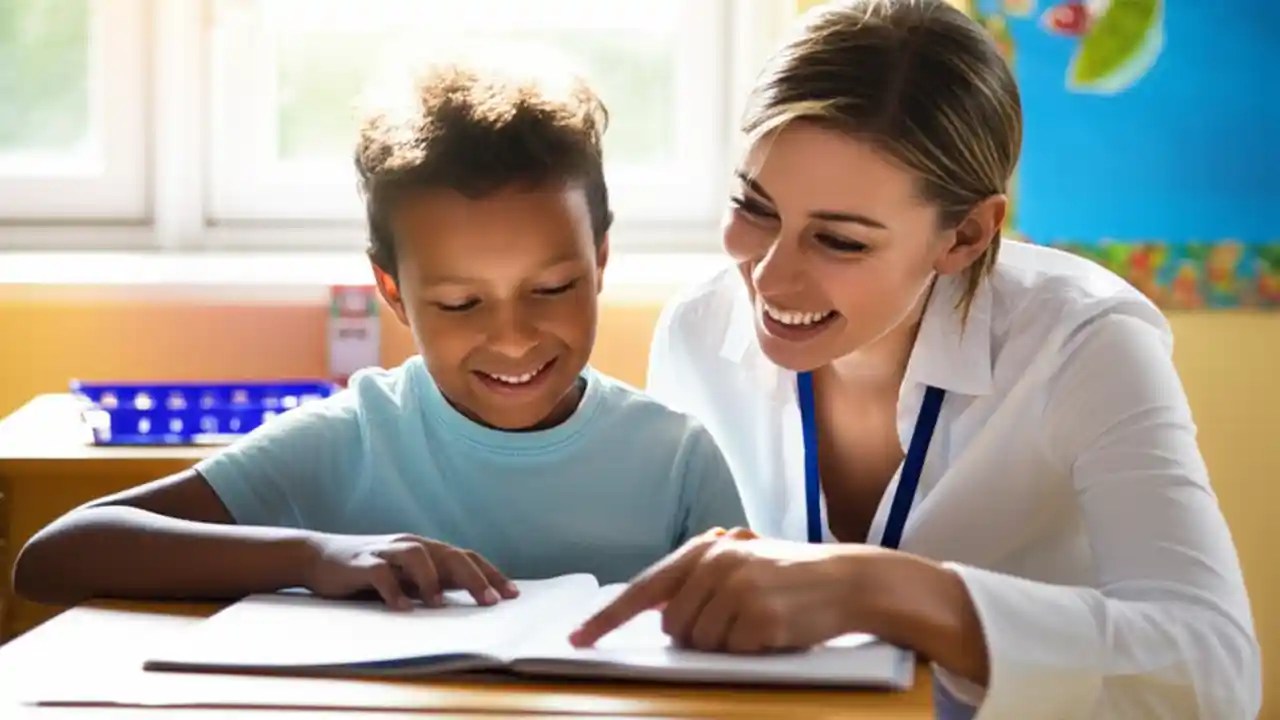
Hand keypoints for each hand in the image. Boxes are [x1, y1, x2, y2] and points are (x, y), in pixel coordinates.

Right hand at [302, 533, 518, 609]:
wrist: (319, 557)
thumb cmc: (370, 571)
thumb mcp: (407, 577)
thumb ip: (435, 583)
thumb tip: (472, 597)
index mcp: (427, 549)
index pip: (466, 557)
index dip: (491, 574)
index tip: (513, 595)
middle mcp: (411, 545)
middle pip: (450, 554)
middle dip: (474, 577)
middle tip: (492, 602)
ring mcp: (386, 551)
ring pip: (418, 556)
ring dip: (432, 580)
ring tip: (441, 604)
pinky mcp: (361, 562)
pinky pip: (380, 574)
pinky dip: (393, 590)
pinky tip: (403, 609)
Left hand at [570, 527, 884, 652]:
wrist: (847, 579)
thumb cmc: (790, 577)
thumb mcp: (741, 563)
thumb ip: (699, 580)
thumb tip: (661, 615)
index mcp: (706, 550)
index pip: (644, 588)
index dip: (608, 616)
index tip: (578, 638)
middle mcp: (716, 564)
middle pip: (674, 627)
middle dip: (695, 636)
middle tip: (735, 622)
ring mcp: (737, 590)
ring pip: (700, 644)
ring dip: (725, 644)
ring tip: (758, 622)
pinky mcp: (759, 618)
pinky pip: (732, 653)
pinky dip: (749, 650)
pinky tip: (773, 630)